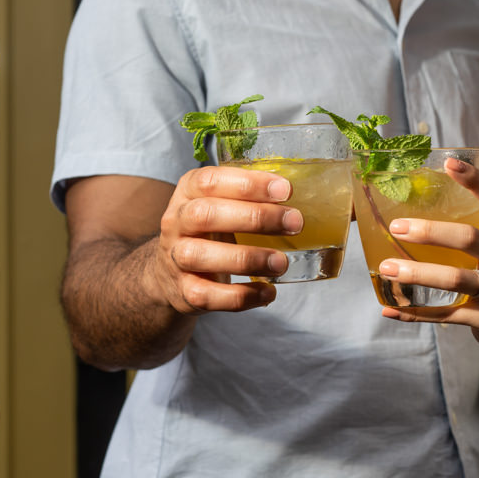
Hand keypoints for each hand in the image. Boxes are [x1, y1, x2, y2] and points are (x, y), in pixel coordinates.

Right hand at [148, 165, 302, 314]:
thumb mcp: (222, 204)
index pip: (210, 181)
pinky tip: (268, 292)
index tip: (285, 190)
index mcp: (188, 192)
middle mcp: (176, 222)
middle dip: (255, 218)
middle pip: (206, 214)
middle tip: (295, 223)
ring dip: (248, 259)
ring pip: (203, 256)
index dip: (248, 184)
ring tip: (282, 262)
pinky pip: (209, 296)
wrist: (171, 273)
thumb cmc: (210, 230)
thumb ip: (250, 196)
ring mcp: (176, 258)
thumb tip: (307, 192)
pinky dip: (242, 297)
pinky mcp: (184, 292)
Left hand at [376, 159, 478, 350]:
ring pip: (455, 279)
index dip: (476, 180)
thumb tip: (409, 207)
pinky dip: (414, 312)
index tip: (450, 163)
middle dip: (430, 232)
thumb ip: (465, 229)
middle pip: (469, 239)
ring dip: (417, 274)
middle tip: (397, 227)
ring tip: (387, 267)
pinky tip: (389, 307)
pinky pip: (445, 314)